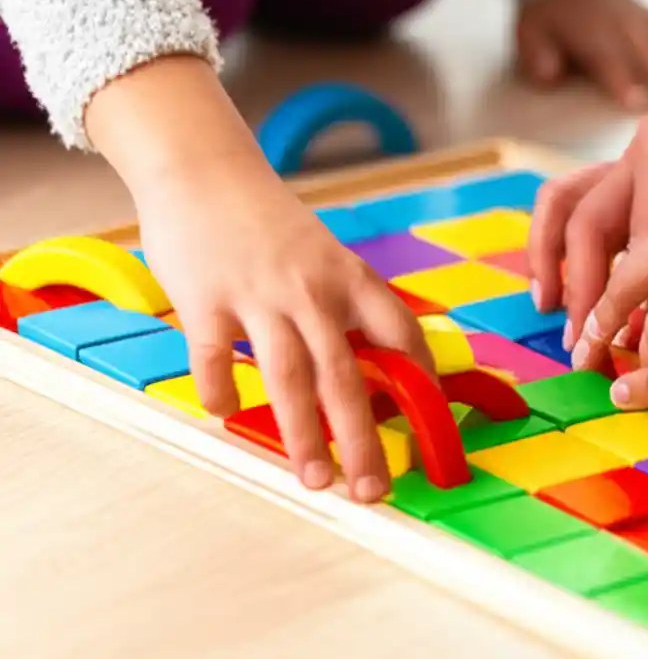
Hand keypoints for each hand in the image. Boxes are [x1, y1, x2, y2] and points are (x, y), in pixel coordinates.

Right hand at [136, 158, 431, 502]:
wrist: (206, 169)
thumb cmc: (270, 223)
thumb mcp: (325, 256)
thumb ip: (347, 308)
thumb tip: (376, 369)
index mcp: (351, 278)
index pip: (402, 336)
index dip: (421, 382)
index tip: (430, 426)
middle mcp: (313, 291)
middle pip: (347, 376)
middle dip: (364, 439)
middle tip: (374, 489)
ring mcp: (260, 295)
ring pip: (289, 376)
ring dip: (304, 435)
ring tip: (315, 480)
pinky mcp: (206, 299)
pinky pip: (215, 355)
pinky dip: (219, 388)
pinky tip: (223, 413)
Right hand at [529, 65, 647, 343]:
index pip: (636, 228)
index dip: (632, 291)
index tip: (635, 343)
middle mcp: (643, 148)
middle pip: (586, 221)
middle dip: (582, 288)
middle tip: (585, 349)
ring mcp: (644, 165)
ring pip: (574, 209)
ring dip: (557, 262)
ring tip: (551, 314)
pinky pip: (600, 215)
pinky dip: (580, 252)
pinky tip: (576, 292)